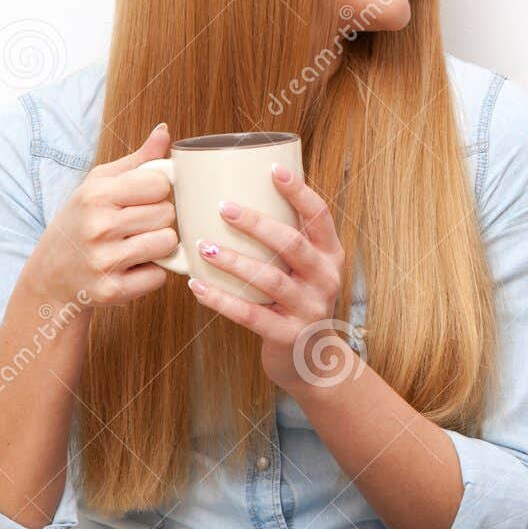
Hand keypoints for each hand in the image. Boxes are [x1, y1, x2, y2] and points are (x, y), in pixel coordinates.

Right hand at [23, 124, 177, 307]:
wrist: (51, 277)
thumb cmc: (81, 223)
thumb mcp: (98, 185)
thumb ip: (137, 161)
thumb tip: (164, 131)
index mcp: (96, 194)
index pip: (160, 184)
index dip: (158, 193)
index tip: (142, 200)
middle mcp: (98, 226)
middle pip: (168, 214)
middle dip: (158, 220)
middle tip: (135, 227)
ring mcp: (104, 260)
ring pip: (168, 244)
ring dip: (158, 247)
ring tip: (135, 245)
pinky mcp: (112, 290)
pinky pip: (159, 276)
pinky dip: (151, 274)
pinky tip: (130, 269)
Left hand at [186, 163, 349, 394]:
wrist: (312, 360)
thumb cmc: (297, 300)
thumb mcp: (304, 268)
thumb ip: (285, 238)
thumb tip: (240, 190)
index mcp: (330, 254)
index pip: (319, 215)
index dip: (298, 191)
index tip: (272, 168)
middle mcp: (326, 279)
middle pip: (292, 244)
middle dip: (257, 224)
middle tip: (223, 207)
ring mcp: (309, 309)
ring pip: (270, 280)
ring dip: (234, 261)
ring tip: (203, 246)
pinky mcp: (289, 335)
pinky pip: (250, 316)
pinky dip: (221, 300)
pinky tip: (196, 287)